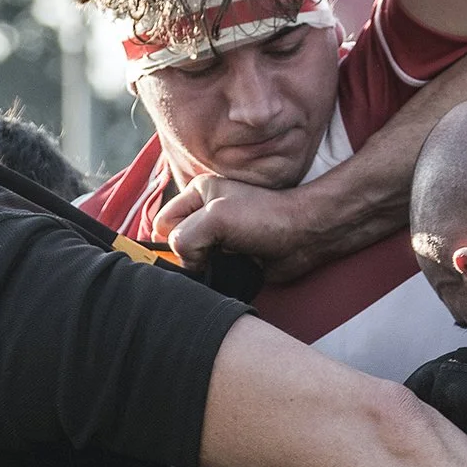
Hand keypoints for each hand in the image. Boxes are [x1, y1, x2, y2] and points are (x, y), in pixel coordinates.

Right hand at [155, 175, 316, 279]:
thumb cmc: (266, 217)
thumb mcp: (215, 217)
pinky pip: (208, 271)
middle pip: (175, 243)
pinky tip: (234, 266)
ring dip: (205, 265)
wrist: (303, 236)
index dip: (177, 236)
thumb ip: (184, 237)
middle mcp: (204, 213)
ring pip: (190, 260)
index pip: (164, 223)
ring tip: (229, 256)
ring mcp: (217, 236)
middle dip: (191, 253)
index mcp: (197, 193)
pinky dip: (216, 274)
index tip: (202, 238)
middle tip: (218, 248)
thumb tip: (185, 262)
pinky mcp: (228, 256)